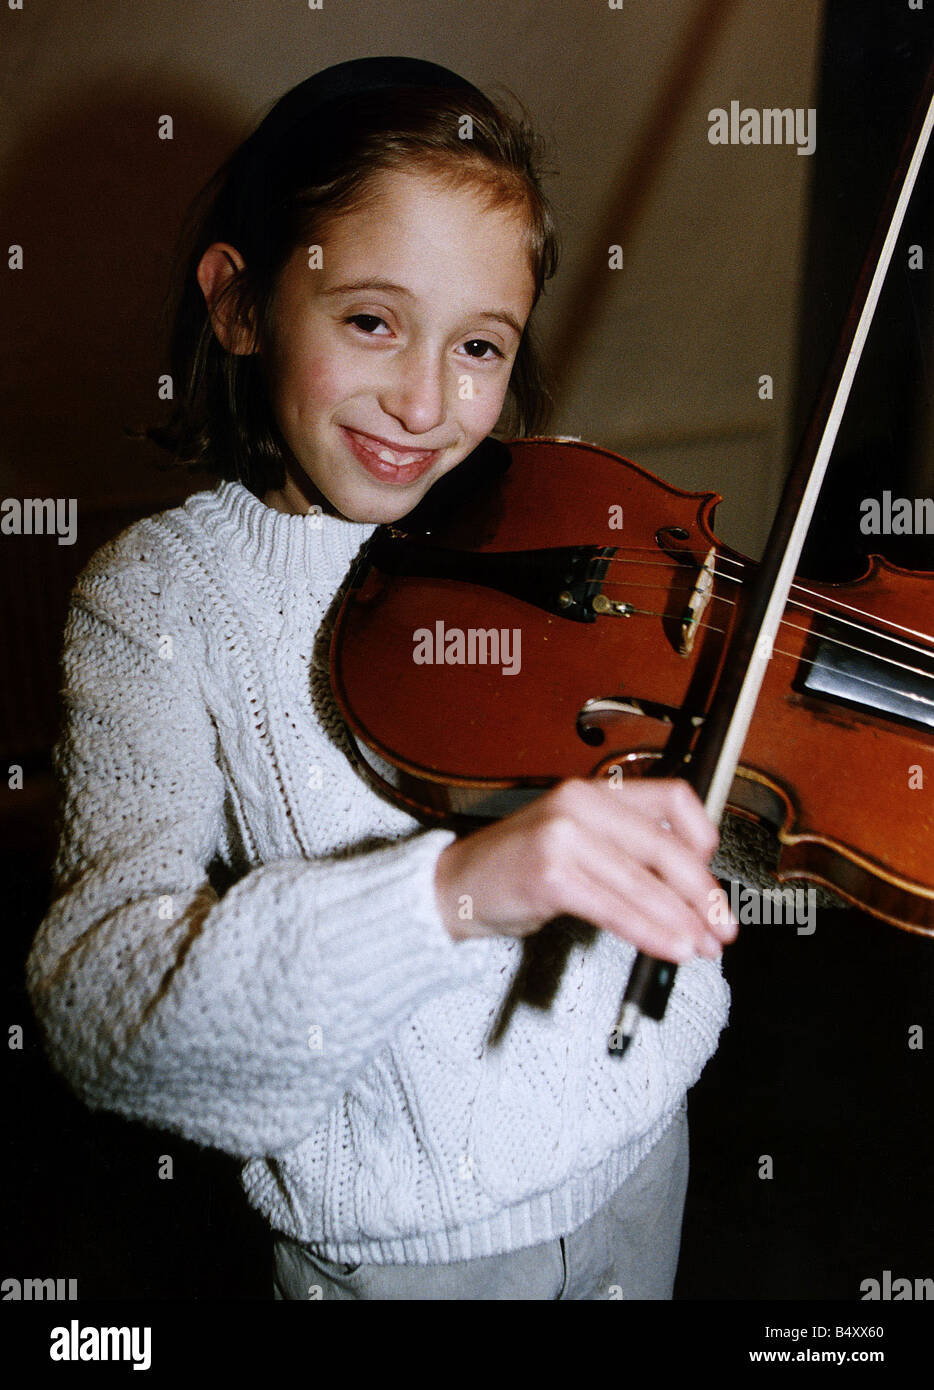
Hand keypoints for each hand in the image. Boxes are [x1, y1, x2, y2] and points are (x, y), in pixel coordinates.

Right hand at [434, 777, 737, 961]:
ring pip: (643, 883)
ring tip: (703, 946)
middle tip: (722, 925)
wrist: (452, 887)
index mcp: (592, 792)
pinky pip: (615, 908)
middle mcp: (579, 804)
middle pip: (666, 847)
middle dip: (702, 893)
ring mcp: (562, 836)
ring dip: (682, 921)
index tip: (712, 878)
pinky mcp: (550, 874)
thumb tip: (690, 887)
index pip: (672, 799)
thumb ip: (624, 851)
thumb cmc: (517, 870)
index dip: (704, 838)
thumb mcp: (575, 843)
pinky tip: (669, 948)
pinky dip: (649, 931)